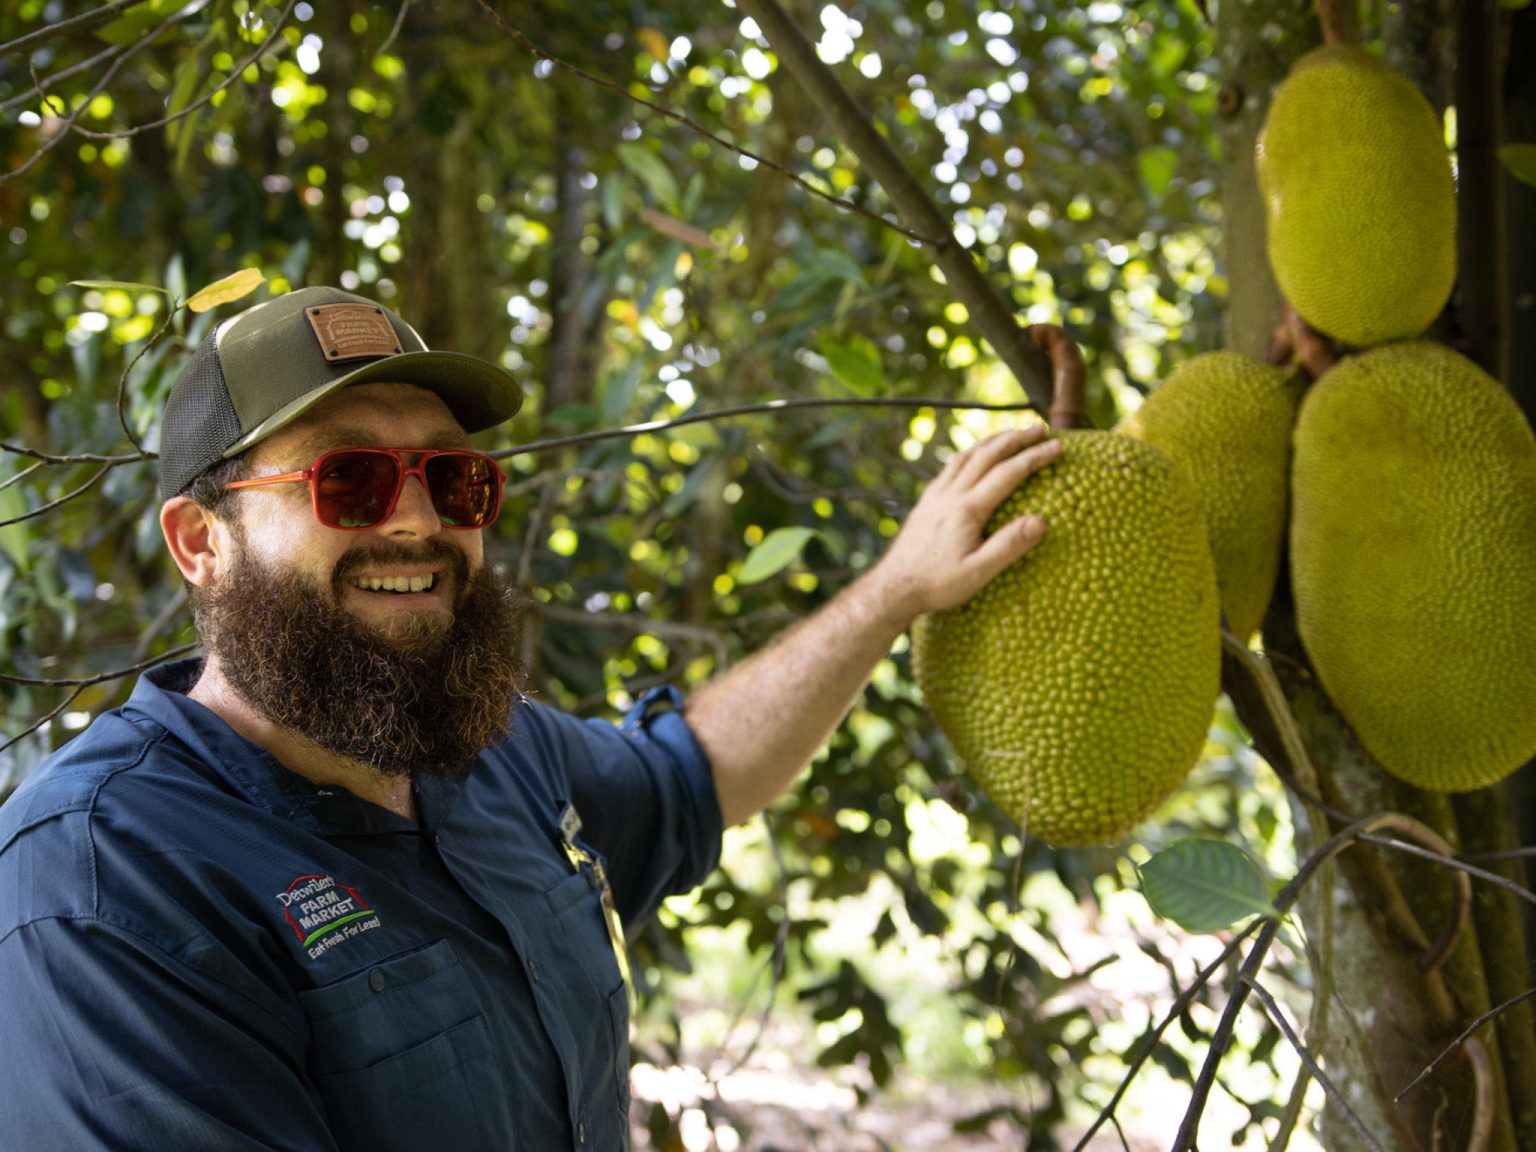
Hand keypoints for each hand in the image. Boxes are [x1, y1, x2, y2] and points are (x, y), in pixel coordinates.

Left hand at [870, 424, 1061, 621]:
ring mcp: (935, 494)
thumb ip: (1009, 546)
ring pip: (967, 456)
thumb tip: (1041, 521)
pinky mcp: (927, 500)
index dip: (1034, 457)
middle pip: (987, 455)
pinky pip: (951, 466)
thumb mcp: (978, 573)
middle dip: (1016, 439)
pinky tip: (976, 455)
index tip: (1057, 447)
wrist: (893, 587)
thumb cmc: (937, 584)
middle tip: (1040, 428)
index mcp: (967, 509)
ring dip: (992, 441)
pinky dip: (971, 452)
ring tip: (1013, 433)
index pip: (1008, 473)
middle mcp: (950, 494)